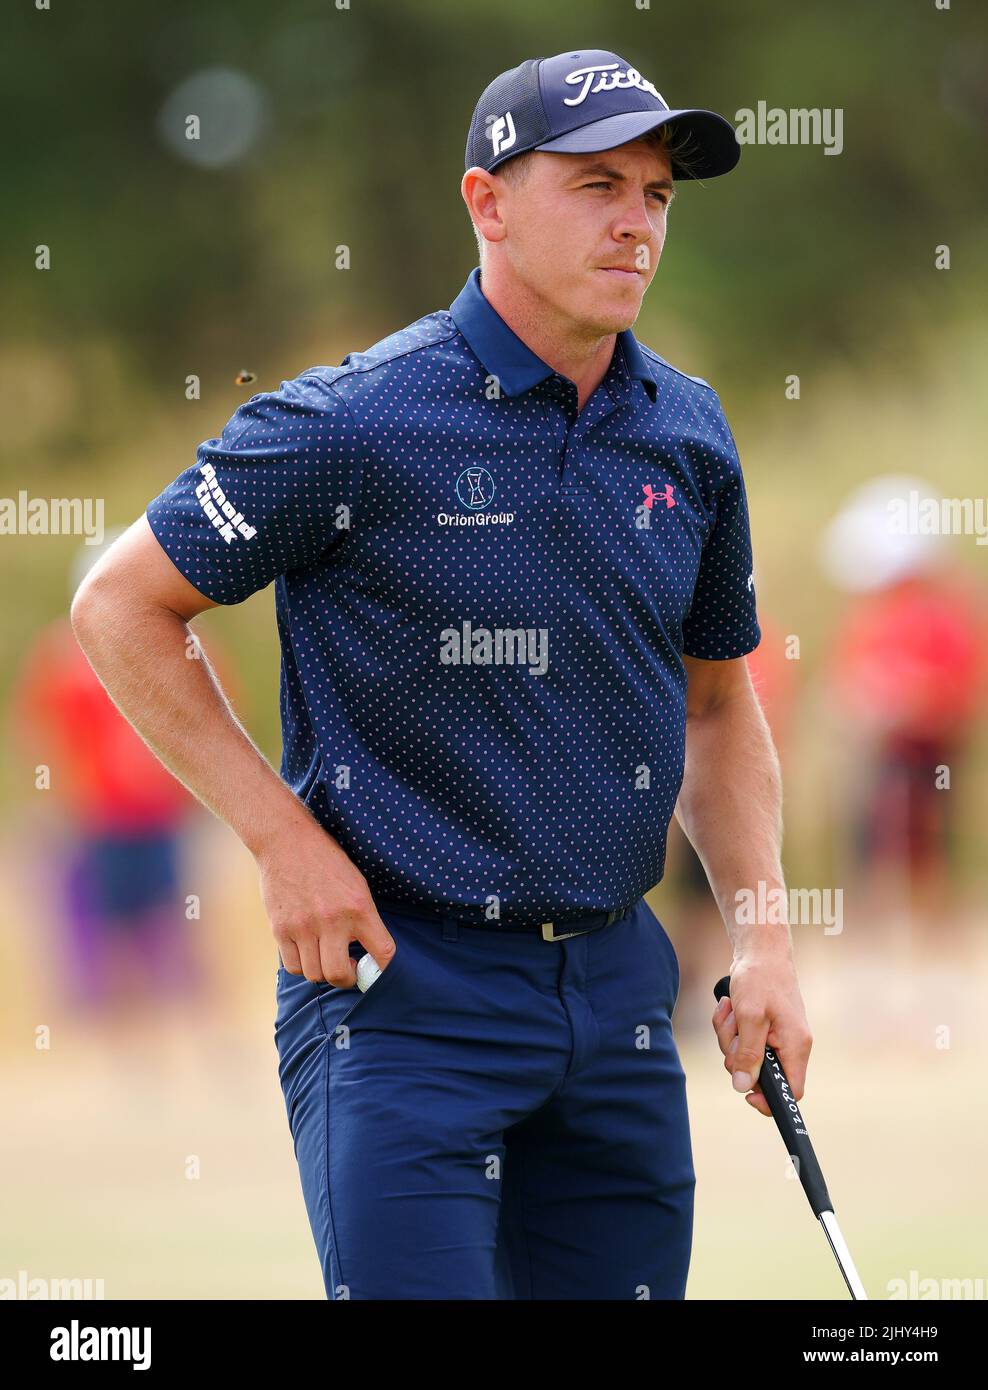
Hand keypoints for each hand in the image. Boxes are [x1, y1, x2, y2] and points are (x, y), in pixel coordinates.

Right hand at [254, 816, 395, 985]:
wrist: (287, 842)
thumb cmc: (326, 861)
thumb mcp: (356, 883)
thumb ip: (362, 917)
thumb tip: (367, 951)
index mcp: (359, 908)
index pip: (382, 952)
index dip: (382, 969)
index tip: (377, 971)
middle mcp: (332, 921)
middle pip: (339, 975)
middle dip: (348, 978)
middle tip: (349, 969)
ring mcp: (303, 927)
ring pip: (314, 974)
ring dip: (322, 972)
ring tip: (326, 957)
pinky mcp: (280, 929)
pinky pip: (293, 965)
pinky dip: (302, 964)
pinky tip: (307, 951)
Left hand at [711, 951, 811, 1116]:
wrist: (760, 951)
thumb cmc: (760, 978)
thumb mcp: (750, 1016)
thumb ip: (747, 1053)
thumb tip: (742, 1087)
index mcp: (796, 1046)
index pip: (792, 1091)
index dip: (770, 1100)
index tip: (746, 1094)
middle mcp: (789, 1045)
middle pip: (759, 1073)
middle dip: (737, 1055)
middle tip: (735, 1030)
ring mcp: (775, 1037)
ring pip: (744, 1056)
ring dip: (730, 1036)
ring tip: (732, 1010)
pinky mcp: (761, 1028)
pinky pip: (739, 1040)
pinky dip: (729, 1026)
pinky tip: (729, 1007)